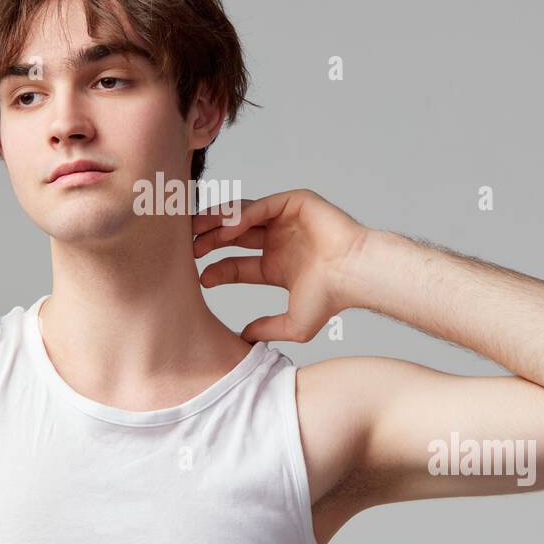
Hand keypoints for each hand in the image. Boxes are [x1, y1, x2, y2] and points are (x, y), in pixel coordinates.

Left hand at [192, 188, 368, 342]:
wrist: (354, 275)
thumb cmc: (333, 298)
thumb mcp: (293, 323)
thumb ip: (266, 329)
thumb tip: (243, 340)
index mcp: (277, 266)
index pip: (237, 265)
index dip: (217, 269)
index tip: (201, 277)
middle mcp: (279, 241)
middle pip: (234, 237)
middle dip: (210, 241)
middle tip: (189, 249)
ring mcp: (286, 221)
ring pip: (242, 216)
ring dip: (219, 222)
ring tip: (198, 232)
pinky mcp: (294, 204)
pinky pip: (261, 206)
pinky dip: (242, 215)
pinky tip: (227, 229)